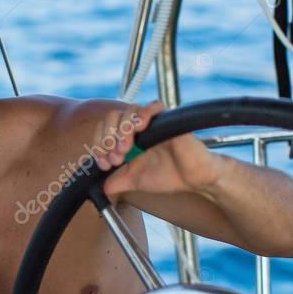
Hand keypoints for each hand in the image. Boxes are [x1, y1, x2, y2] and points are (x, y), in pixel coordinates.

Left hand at [91, 100, 224, 197]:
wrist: (194, 180)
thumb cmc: (169, 176)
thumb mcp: (135, 181)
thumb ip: (117, 182)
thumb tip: (101, 187)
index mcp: (129, 138)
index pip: (105, 129)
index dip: (99, 144)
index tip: (104, 163)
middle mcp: (139, 127)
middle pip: (113, 116)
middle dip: (107, 138)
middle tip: (115, 158)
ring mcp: (154, 122)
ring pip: (129, 110)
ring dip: (121, 130)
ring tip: (125, 150)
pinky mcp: (169, 120)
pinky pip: (154, 106)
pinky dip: (143, 114)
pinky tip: (139, 128)